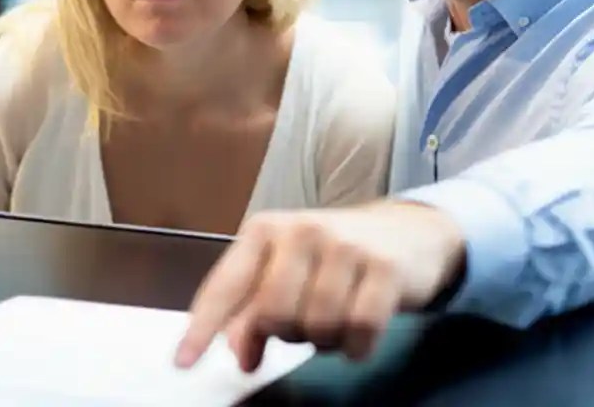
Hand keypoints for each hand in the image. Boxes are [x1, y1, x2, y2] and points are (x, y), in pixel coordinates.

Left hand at [174, 201, 465, 371]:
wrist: (410, 231)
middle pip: (274, 314)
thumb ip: (253, 310)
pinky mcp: (386, 268)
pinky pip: (359, 331)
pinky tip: (359, 336)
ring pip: (317, 327)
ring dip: (324, 341)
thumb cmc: (334, 257)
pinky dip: (356, 347)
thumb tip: (240, 356)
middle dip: (285, 335)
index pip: (226, 285)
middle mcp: (303, 231)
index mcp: (266, 230)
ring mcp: (347, 246)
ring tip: (335, 323)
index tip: (182, 363)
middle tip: (302, 327)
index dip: (202, 328)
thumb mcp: (286, 271)